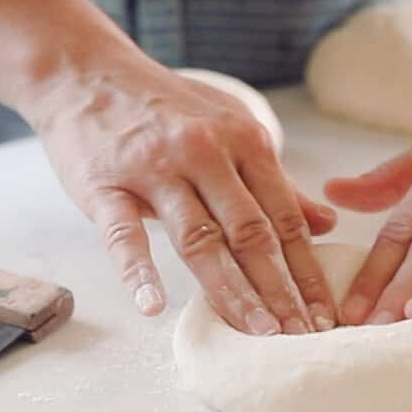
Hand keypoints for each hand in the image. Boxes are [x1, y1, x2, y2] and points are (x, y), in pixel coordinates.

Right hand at [0, 0, 338, 334]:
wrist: (86, 72)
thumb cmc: (165, 107)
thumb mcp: (229, 128)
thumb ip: (275, 181)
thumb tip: (325, 223)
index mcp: (244, 141)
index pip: (284, 218)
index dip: (307, 271)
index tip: (324, 317)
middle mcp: (206, 153)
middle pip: (250, 233)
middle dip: (280, 290)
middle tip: (300, 338)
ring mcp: (154, 169)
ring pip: (199, 238)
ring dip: (231, 290)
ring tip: (256, 332)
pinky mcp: (106, 185)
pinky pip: (123, 233)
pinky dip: (138, 271)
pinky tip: (152, 306)